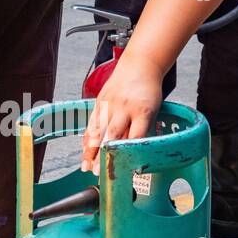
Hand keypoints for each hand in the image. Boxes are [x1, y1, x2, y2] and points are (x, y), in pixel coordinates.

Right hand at [81, 57, 163, 172]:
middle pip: (112, 134)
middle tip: (98, 172)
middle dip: (103, 155)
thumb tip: (133, 154)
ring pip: (98, 130)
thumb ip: (142, 130)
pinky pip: (92, 122)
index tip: (121, 167)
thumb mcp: (152, 111)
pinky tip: (84, 151)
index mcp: (143, 111)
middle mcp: (125, 107)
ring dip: (90, 150)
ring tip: (86, 167)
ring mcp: (110, 104)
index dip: (127, 152)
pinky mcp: (100, 101)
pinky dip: (87, 138)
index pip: (135, 135)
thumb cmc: (149, 92)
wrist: (140, 65)